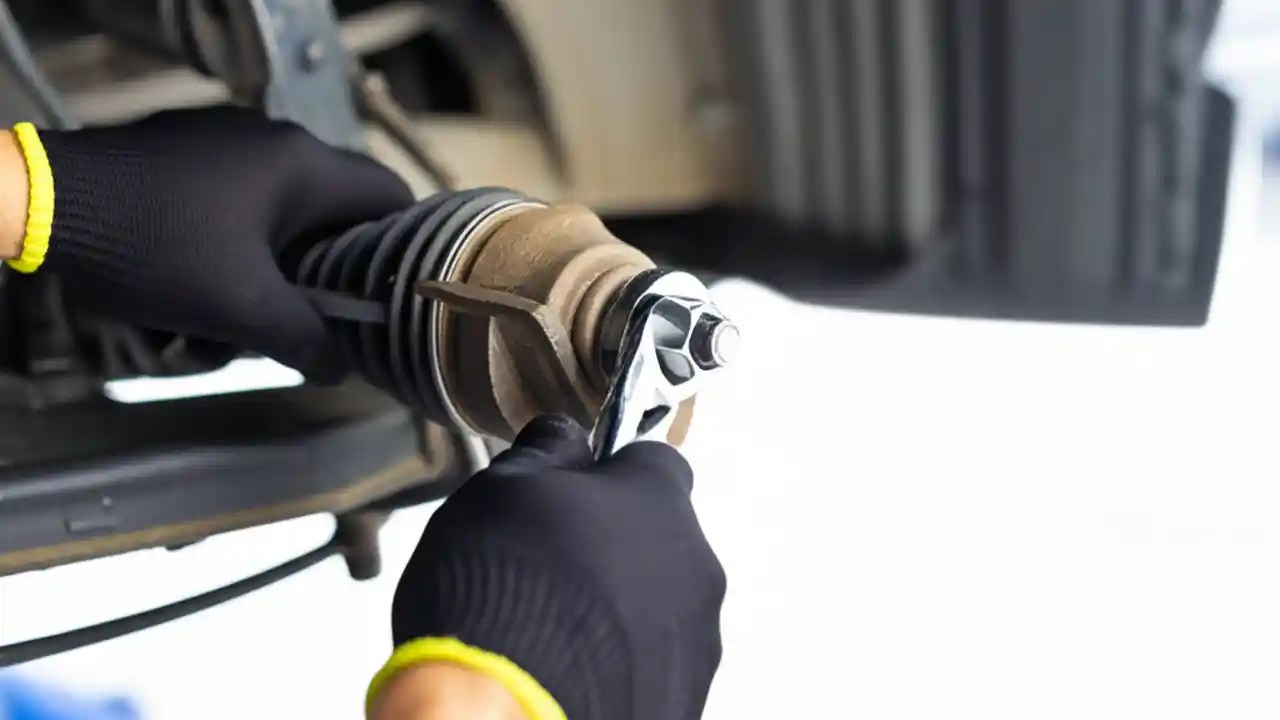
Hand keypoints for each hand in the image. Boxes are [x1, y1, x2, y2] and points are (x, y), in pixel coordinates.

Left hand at [30, 107, 412, 378]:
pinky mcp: (183, 152)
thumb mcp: (243, 311)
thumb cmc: (157, 250)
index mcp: (305, 166)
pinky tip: (195, 286)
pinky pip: (233, 203)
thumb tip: (338, 368)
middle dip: (320, 275)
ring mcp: (225, 141)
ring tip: (232, 318)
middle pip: (331, 214)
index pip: (391, 196)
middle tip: (306, 321)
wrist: (46, 204)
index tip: (389, 296)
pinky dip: (230, 248)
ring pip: (278, 215)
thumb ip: (307, 343)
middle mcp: (274, 140)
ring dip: (269, 269)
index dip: (402, 248)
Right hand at [383, 415, 725, 719]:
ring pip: (658, 604)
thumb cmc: (501, 594)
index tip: (567, 491)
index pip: (650, 460)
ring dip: (616, 607)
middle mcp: (694, 569)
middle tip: (545, 565)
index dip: (604, 473)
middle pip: (658, 537)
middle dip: (611, 545)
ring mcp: (695, 643)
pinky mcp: (682, 700)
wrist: (505, 716)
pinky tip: (564, 669)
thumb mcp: (498, 488)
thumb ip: (544, 452)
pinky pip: (650, 663)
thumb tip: (563, 437)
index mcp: (658, 500)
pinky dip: (616, 661)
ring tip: (548, 628)